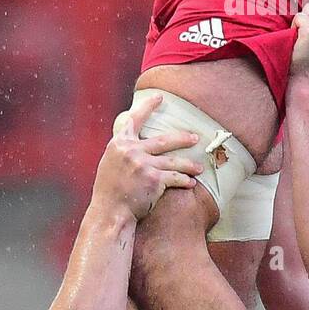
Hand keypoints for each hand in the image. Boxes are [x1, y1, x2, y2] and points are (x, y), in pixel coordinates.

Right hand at [93, 94, 201, 220]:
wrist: (109, 212)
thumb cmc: (109, 191)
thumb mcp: (110, 164)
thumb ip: (124, 152)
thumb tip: (137, 143)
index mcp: (119, 144)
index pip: (135, 119)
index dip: (148, 106)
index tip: (160, 97)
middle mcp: (131, 151)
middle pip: (163, 140)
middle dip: (182, 138)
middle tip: (195, 138)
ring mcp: (143, 165)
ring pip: (174, 161)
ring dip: (189, 164)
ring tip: (199, 167)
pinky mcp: (154, 179)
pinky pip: (175, 177)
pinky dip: (184, 181)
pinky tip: (191, 182)